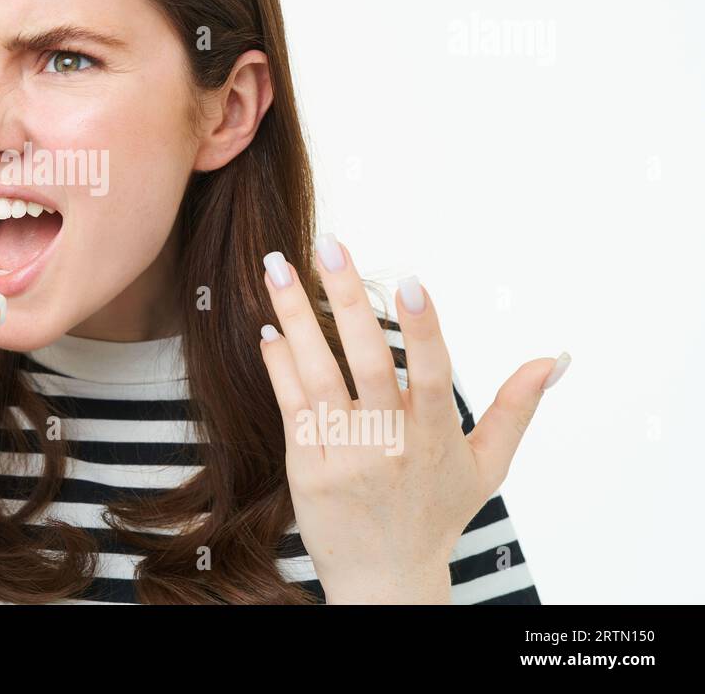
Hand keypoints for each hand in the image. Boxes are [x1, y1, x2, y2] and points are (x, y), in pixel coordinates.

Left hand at [257, 233, 569, 602]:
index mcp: (436, 437)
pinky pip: (290, 406)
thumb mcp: (487, 467)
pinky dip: (279, 364)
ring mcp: (344, 455)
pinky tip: (269, 326)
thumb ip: (516, 409)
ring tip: (276, 268)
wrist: (384, 580)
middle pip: (366, 363)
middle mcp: (389, 444)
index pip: (432, 375)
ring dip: (296, 318)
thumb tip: (555, 358)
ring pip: (317, 376)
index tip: (411, 281)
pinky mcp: (307, 468)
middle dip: (345, 300)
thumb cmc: (437, 513)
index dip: (424, 329)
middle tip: (327, 245)